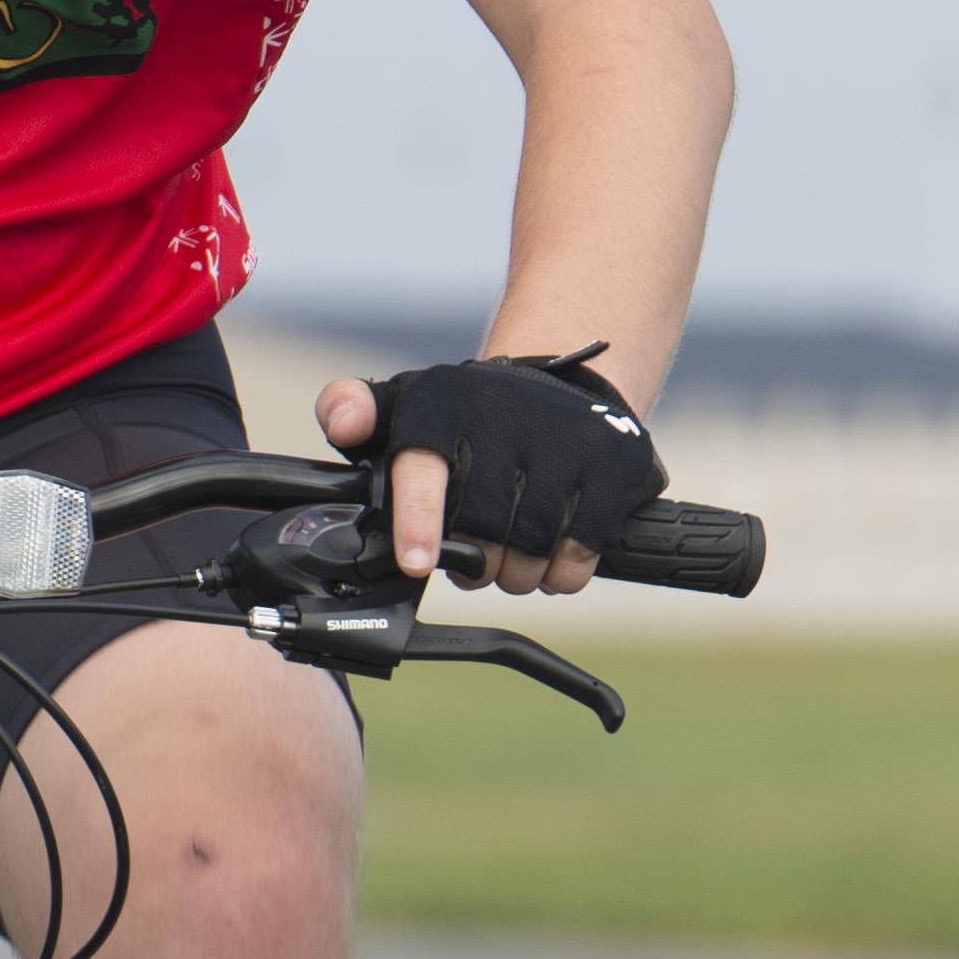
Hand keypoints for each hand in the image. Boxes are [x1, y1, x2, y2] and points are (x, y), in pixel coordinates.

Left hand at [319, 349, 664, 594]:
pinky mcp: (615, 467)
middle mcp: (508, 417)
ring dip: (516, 575)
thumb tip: (343, 421)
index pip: (426, 470)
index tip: (416, 562)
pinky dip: (561, 574)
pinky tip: (552, 557)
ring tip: (511, 557)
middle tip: (475, 560)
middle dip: (474, 566)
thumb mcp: (407, 401)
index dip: (419, 520)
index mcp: (444, 406)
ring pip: (531, 552)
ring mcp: (568, 442)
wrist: (569, 383)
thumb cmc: (472, 415)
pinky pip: (579, 555)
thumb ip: (353, 410)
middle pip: (481, 534)